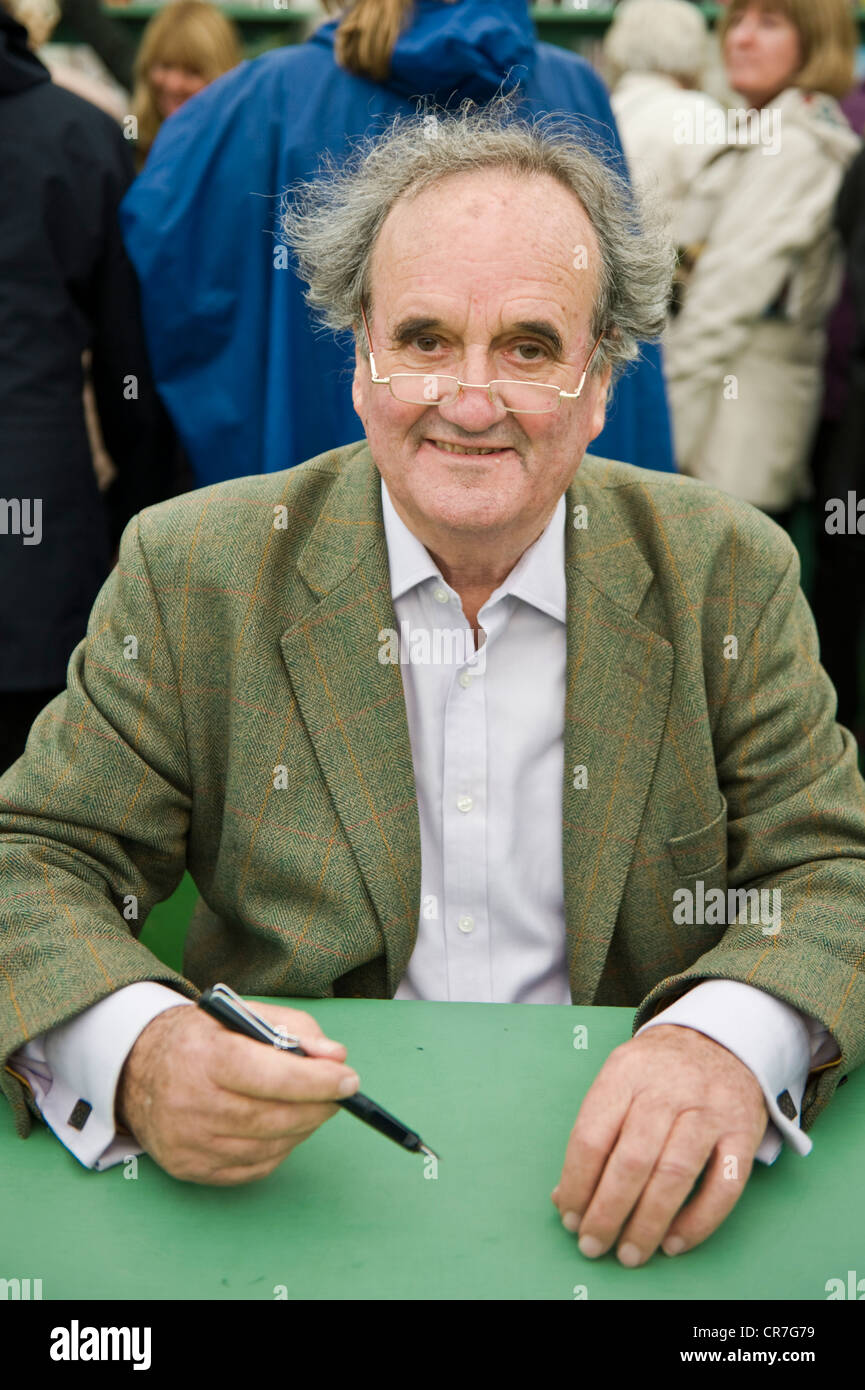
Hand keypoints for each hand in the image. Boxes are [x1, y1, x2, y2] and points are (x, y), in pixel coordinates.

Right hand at [115, 1002, 360, 1184]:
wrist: (138, 1068)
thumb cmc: (202, 1038)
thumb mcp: (244, 1014)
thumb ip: (294, 1029)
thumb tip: (335, 1057)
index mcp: (204, 1055)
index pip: (269, 1076)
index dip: (315, 1081)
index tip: (349, 1080)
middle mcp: (190, 1101)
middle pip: (272, 1117)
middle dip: (317, 1107)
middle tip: (339, 1095)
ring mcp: (187, 1141)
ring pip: (267, 1146)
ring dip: (302, 1128)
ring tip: (312, 1107)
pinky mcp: (188, 1167)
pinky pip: (252, 1167)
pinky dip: (279, 1149)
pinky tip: (283, 1127)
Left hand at [550, 1024, 768, 1264]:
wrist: (721, 1037)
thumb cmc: (659, 1070)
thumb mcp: (619, 1080)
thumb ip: (595, 1133)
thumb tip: (567, 1197)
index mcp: (626, 1074)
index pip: (592, 1136)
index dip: (577, 1184)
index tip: (570, 1218)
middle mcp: (667, 1090)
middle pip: (632, 1161)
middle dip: (608, 1212)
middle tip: (594, 1245)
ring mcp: (708, 1110)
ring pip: (674, 1174)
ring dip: (648, 1223)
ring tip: (631, 1253)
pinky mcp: (743, 1131)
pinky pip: (724, 1185)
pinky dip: (699, 1221)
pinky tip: (675, 1242)